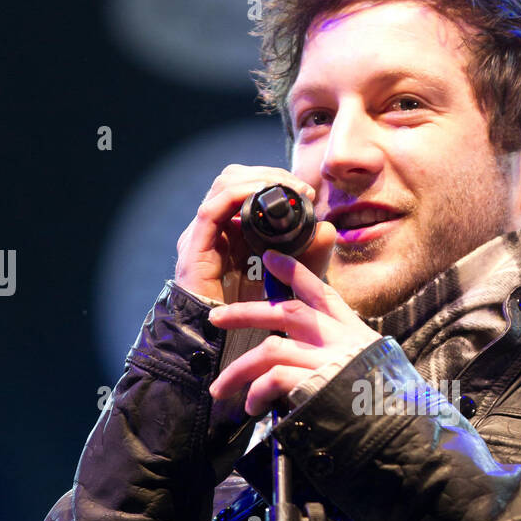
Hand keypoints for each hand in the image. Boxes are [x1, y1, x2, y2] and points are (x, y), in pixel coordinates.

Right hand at [175, 165, 327, 304]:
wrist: (224, 345)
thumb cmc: (254, 316)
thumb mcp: (292, 278)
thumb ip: (309, 255)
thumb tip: (327, 227)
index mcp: (233, 230)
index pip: (247, 187)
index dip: (274, 180)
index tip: (304, 191)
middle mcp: (215, 229)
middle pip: (233, 179)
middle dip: (268, 175)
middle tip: (298, 187)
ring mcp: (201, 236)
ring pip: (224, 186)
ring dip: (258, 181)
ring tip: (286, 190)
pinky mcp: (194, 247)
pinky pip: (213, 209)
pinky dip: (239, 195)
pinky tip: (262, 198)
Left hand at [208, 248, 382, 417]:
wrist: (402, 421)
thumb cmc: (387, 398)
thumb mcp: (372, 362)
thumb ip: (345, 352)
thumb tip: (317, 356)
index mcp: (351, 330)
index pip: (321, 291)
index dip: (295, 271)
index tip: (271, 258)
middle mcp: (338, 339)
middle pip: (286, 312)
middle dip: (246, 312)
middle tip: (217, 317)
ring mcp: (326, 360)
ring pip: (270, 349)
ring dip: (239, 368)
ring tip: (220, 388)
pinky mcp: (315, 384)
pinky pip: (274, 379)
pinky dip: (257, 393)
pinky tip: (252, 406)